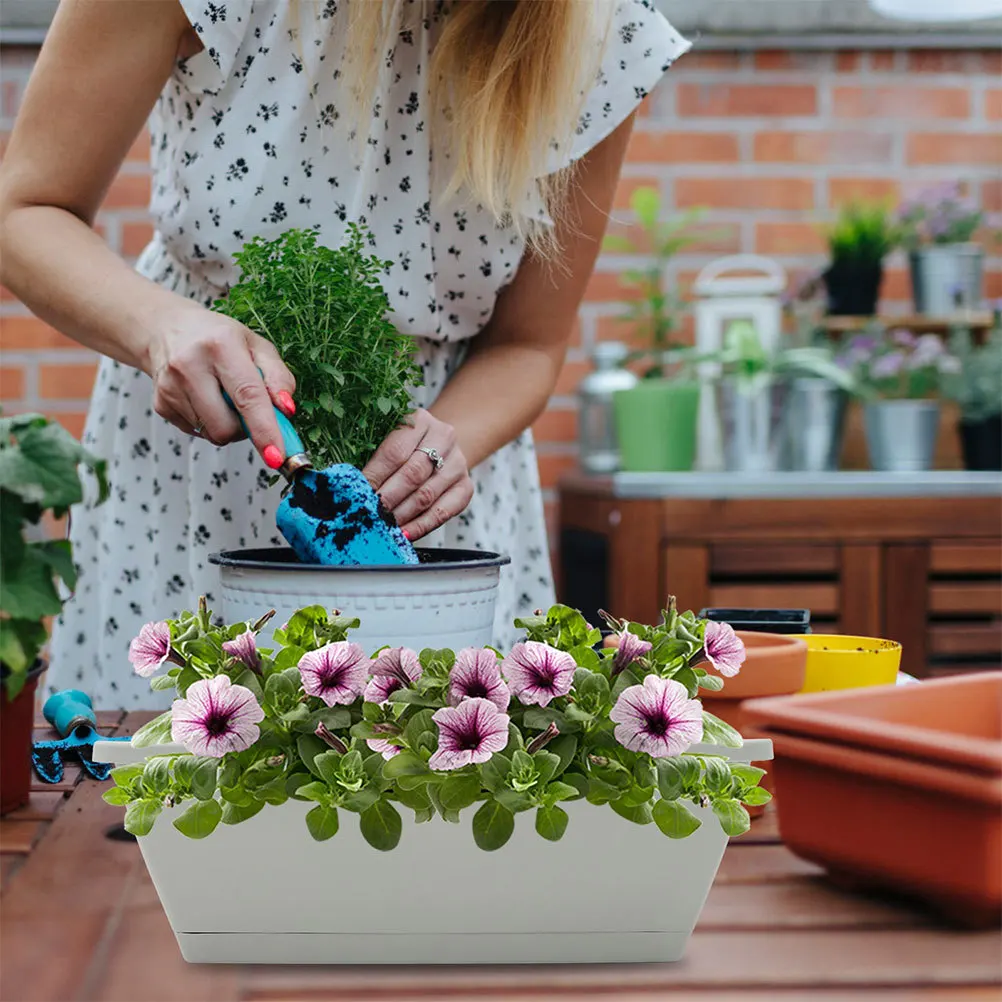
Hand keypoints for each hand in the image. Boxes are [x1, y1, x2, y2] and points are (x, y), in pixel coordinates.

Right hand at [146, 307, 295, 464]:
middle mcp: (190, 364)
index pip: (247, 395)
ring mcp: (170, 386)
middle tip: (248, 408)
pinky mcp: (160, 404)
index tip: (276, 456)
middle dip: (246, 429)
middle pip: (226, 426)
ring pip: (213, 434)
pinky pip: (198, 432)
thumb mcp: (258, 346)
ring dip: (227, 425)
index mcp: (220, 345)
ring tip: (223, 396)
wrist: (169, 330)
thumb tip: (287, 410)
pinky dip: (209, 423)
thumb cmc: (220, 339)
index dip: (264, 429)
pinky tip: (205, 399)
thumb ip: (279, 378)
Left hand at [362, 409, 473, 540]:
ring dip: (402, 515)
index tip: (358, 495)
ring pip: (427, 495)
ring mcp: (458, 463)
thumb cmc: (403, 446)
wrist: (438, 447)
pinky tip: (405, 534)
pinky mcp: (466, 487)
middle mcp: (444, 437)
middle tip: (370, 514)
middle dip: (388, 499)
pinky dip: (421, 526)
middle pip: (413, 474)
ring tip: (383, 527)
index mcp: (420, 420)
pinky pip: (443, 512)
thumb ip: (370, 458)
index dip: (375, 477)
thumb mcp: (386, 440)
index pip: (395, 452)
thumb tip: (348, 486)